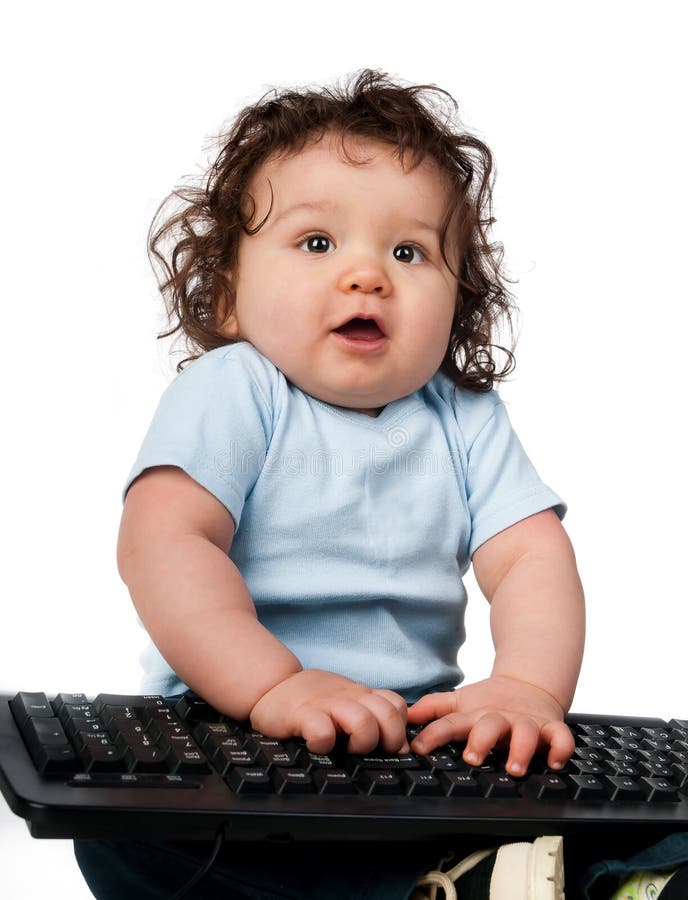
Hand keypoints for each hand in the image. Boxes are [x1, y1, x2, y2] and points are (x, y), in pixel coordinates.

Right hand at [249, 669, 408, 754]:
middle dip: (389, 740)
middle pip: (389, 714)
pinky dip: (324, 744)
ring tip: (345, 750)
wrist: (272, 685)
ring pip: (363, 721)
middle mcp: (349, 698)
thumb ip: (369, 716)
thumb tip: (400, 747)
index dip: (399, 730)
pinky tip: (317, 746)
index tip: (387, 747)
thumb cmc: (312, 701)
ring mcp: (327, 704)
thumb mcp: (345, 701)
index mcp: (361, 696)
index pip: (397, 706)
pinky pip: (322, 731)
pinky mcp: (302, 714)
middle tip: (370, 751)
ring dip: (360, 742)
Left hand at [407, 675, 574, 776]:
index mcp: (475, 714)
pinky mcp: (551, 727)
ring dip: (521, 748)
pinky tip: (555, 762)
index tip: (419, 749)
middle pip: (490, 726)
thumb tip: (404, 715)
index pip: (451, 723)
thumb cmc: (489, 702)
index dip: (433, 735)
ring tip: (514, 767)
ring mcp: (526, 722)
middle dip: (481, 741)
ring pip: (526, 733)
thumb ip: (433, 709)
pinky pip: (561, 738)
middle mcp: (500, 718)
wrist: (529, 685)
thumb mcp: (460, 703)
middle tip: (473, 758)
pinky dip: (561, 748)